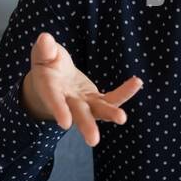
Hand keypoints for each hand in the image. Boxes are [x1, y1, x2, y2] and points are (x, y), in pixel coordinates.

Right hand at [20, 32, 142, 146]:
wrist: (54, 79)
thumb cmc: (47, 65)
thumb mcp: (42, 55)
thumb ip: (45, 50)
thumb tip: (45, 38)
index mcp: (51, 90)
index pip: (54, 101)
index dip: (59, 110)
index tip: (64, 123)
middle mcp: (69, 101)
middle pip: (78, 115)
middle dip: (86, 126)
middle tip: (93, 141)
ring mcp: (85, 103)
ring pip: (99, 111)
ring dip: (110, 114)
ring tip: (122, 118)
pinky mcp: (97, 100)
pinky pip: (113, 98)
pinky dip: (125, 92)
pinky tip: (137, 82)